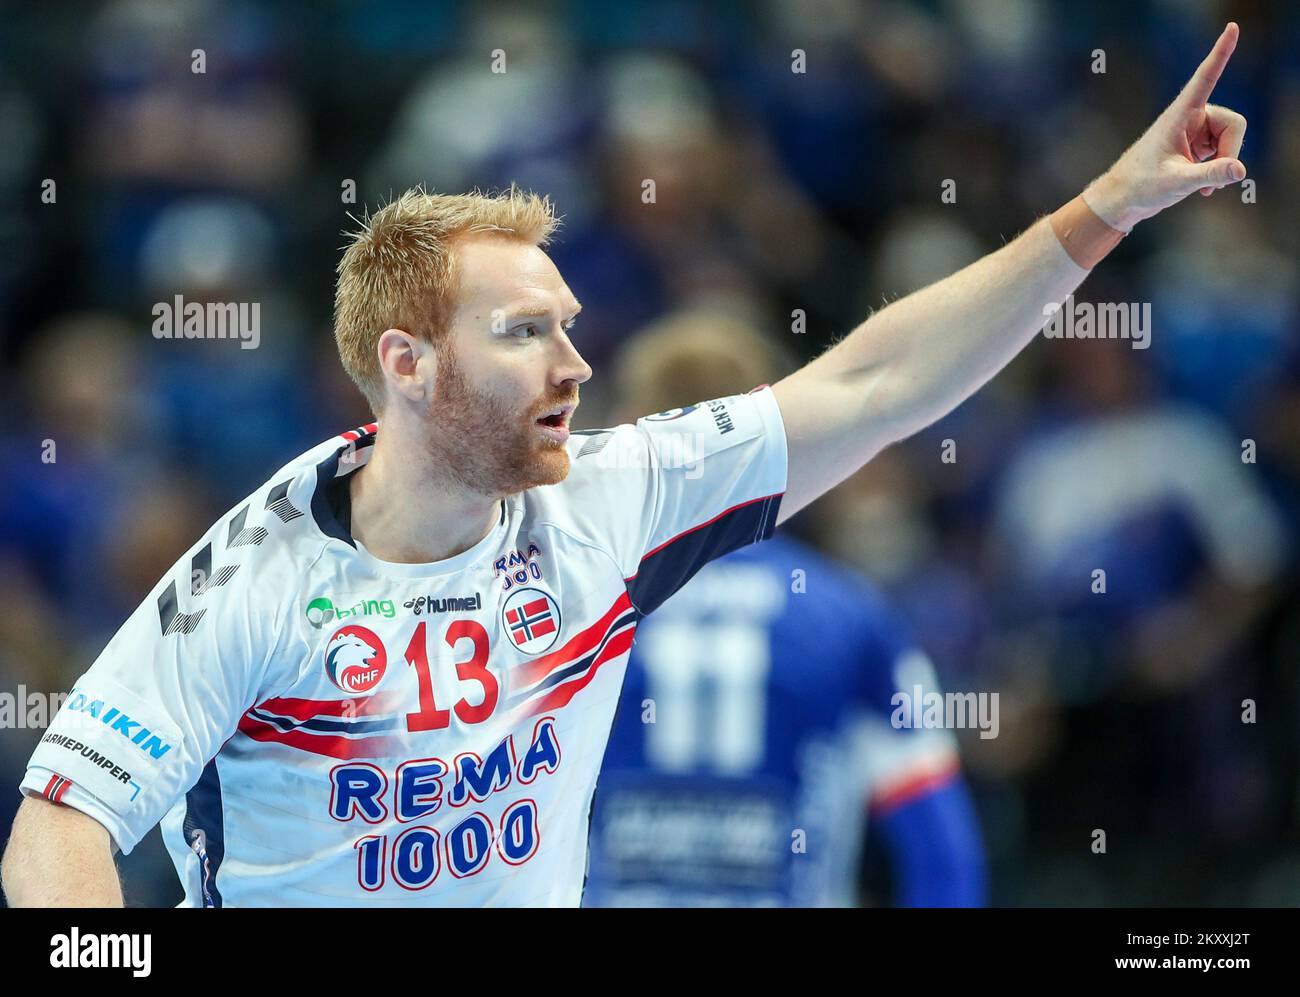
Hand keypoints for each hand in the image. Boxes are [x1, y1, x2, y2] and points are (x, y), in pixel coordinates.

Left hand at [1084, 22, 1247, 230]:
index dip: (1221, 53)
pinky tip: (1204, 189)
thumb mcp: (1177, 182)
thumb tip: (1240, 170)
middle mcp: (1190, 117)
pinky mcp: (1197, 144)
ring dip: (1224, 163)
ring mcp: (1195, 131)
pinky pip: (1223, 151)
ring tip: (1204, 186)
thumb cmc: (1141, 186)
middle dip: (1231, 151)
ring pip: (1231, 138)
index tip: (1232, 28)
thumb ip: (1210, 174)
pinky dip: (1219, 170)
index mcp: (1180, 114)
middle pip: (1234, 124)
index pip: (1205, 78)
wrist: (1123, 200)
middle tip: (1216, 180)